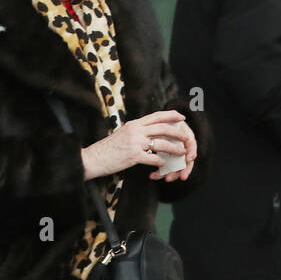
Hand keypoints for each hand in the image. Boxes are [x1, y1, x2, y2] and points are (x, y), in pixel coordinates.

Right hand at [80, 110, 197, 181]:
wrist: (93, 158)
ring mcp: (135, 143)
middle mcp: (136, 130)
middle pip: (163, 128)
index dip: (171, 115)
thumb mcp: (123, 133)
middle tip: (187, 137)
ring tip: (182, 153)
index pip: (156, 116)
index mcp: (134, 124)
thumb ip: (137, 130)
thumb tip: (150, 129)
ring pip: (162, 143)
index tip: (181, 117)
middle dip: (178, 132)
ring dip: (174, 149)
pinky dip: (162, 162)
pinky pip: (154, 159)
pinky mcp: (133, 156)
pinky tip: (165, 164)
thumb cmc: (108, 148)